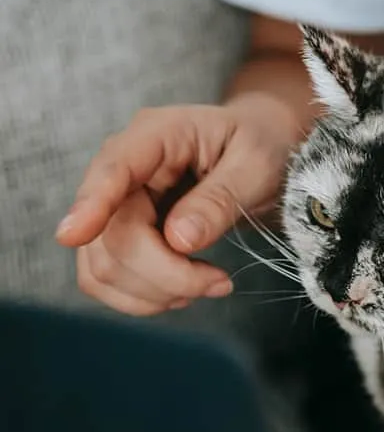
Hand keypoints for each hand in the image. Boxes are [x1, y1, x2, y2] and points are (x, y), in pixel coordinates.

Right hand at [56, 94, 296, 314]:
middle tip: (219, 282)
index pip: (112, 168)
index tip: (72, 236)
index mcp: (159, 134)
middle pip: (111, 233)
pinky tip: (185, 290)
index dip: (91, 204)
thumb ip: (220, 199)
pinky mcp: (121, 234)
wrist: (262, 148)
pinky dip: (144, 297)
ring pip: (102, 264)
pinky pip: (107, 278)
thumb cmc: (261, 147)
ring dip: (154, 291)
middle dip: (163, 273)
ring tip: (209, 284)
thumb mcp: (256, 165)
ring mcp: (118, 203)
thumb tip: (179, 239)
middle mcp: (126, 168)